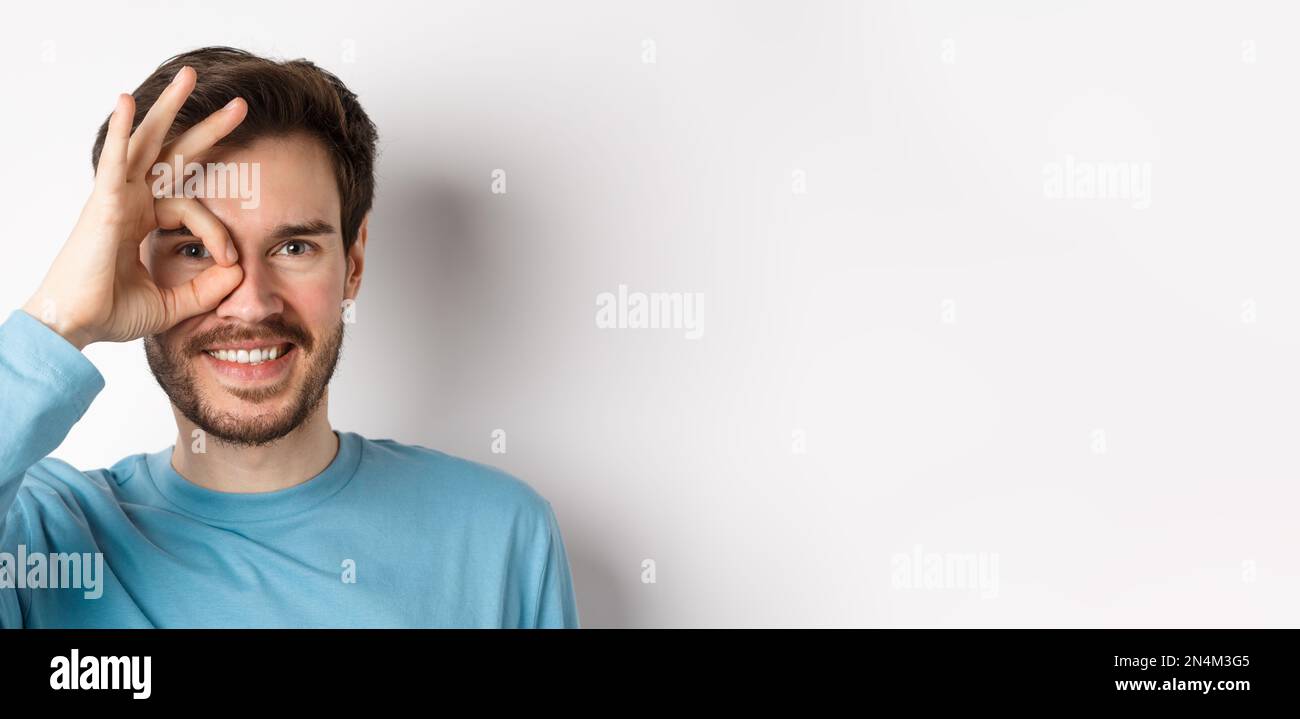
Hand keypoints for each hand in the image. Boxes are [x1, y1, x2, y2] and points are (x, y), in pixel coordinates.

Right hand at [22, 66, 246, 349]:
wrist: (76, 326)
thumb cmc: (112, 312)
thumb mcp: (174, 302)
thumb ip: (208, 287)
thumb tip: (240, 270)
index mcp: (145, 219)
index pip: (194, 208)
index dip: (218, 232)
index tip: (231, 259)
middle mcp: (131, 200)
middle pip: (174, 153)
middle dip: (208, 128)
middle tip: (240, 106)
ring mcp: (116, 196)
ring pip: (146, 141)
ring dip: (169, 108)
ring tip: (189, 76)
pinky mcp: (103, 202)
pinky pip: (113, 159)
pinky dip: (119, 130)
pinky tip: (125, 101)